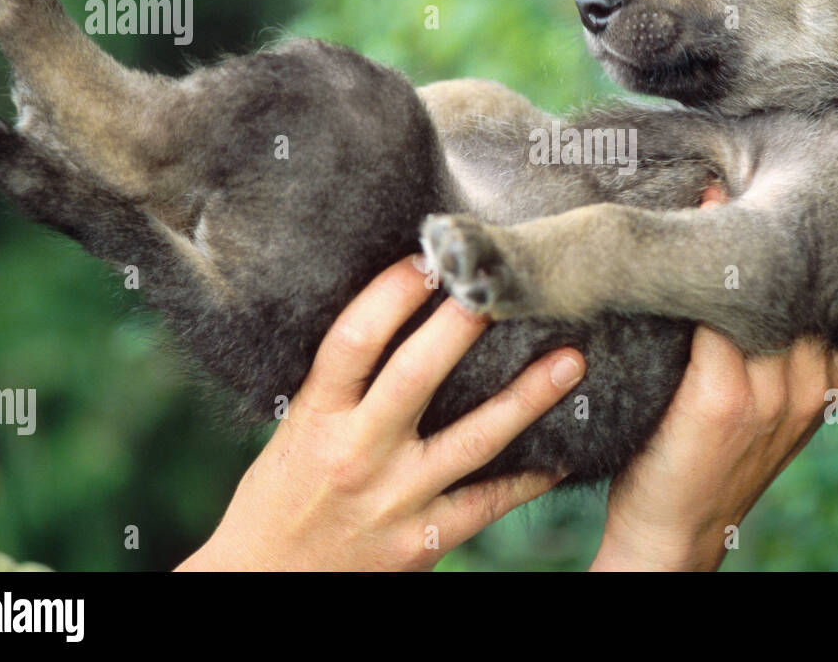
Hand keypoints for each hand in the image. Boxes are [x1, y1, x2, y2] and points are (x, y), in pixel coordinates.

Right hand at [177, 255, 584, 570]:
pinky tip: (564, 451)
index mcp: (317, 417)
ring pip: (474, 438)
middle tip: (508, 286)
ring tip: (571, 361)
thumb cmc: (282, 494)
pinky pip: (489, 501)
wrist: (266, 581)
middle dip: (464, 326)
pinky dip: (530, 476)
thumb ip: (343, 383)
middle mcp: (356, 454)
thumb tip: (402, 311)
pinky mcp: (423, 540)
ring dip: (528, 396)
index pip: (353, 340)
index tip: (430, 257)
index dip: (393, 292)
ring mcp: (394, 500)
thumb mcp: (296, 429)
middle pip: (416, 376)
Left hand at [590, 199, 837, 571]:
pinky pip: (722, 314)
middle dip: (830, 227)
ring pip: (778, 293)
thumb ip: (778, 353)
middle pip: (837, 290)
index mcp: (829, 388)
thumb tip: (767, 274)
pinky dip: (711, 261)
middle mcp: (812, 386)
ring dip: (760, 231)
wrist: (673, 532)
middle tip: (821, 157)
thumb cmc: (703, 456)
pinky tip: (705, 213)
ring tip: (742, 170)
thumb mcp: (762, 404)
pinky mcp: (725, 400)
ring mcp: (773, 392)